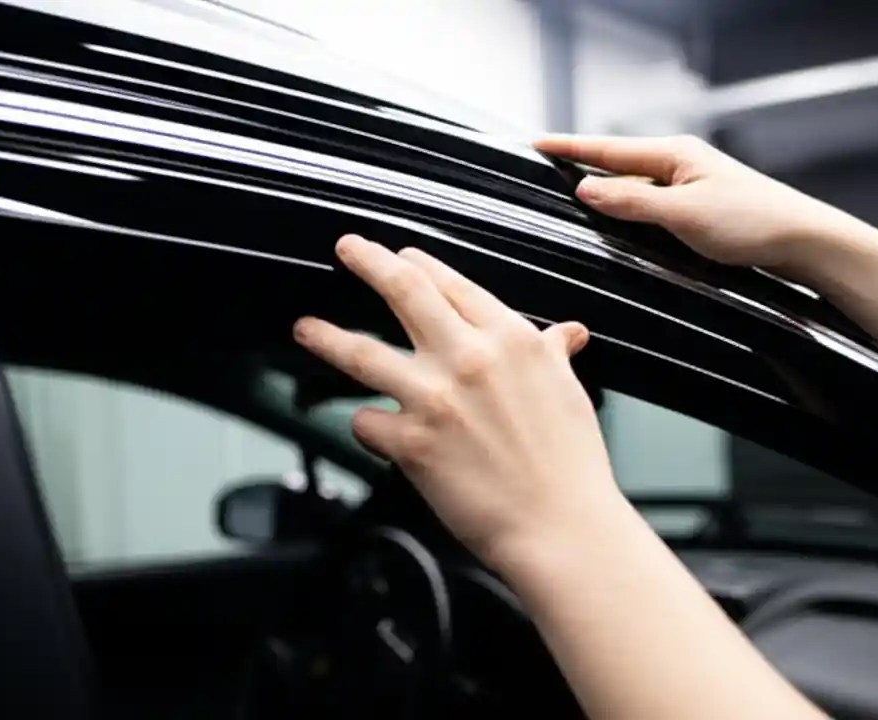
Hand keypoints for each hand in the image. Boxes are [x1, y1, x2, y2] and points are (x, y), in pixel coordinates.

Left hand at [293, 235, 624, 568]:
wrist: (561, 526)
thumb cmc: (570, 464)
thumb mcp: (568, 392)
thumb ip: (552, 354)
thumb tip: (567, 333)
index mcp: (511, 339)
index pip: (453, 283)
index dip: (420, 265)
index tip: (401, 257)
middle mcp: (469, 358)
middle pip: (403, 291)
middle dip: (367, 261)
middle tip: (347, 248)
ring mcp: (435, 399)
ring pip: (361, 352)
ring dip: (326, 336)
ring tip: (306, 328)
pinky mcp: (411, 444)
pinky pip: (367, 422)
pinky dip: (366, 424)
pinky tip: (370, 427)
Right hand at [535, 134, 869, 269]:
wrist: (804, 241)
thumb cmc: (752, 223)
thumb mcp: (682, 214)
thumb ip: (632, 203)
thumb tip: (588, 191)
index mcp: (674, 155)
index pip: (608, 150)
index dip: (569, 149)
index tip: (536, 144)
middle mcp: (683, 165)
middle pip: (620, 167)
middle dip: (585, 171)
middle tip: (547, 173)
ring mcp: (694, 187)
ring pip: (638, 191)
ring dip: (612, 198)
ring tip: (577, 204)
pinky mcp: (704, 211)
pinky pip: (657, 208)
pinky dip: (636, 215)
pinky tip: (628, 229)